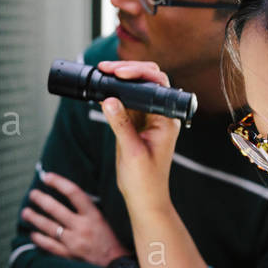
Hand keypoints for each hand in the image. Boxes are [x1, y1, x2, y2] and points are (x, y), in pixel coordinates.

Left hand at [21, 172, 131, 266]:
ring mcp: (74, 243)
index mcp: (93, 216)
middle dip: (41, 200)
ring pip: (49, 227)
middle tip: (32, 194)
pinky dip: (40, 239)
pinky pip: (50, 246)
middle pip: (56, 209)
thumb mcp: (106, 220)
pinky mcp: (69, 256)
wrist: (118, 266)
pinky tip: (33, 234)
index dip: (58, 182)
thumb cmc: (113, 241)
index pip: (73, 193)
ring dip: (35, 218)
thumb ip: (89, 209)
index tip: (47, 176)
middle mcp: (82, 227)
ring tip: (25, 212)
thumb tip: (72, 195)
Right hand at [96, 60, 180, 216]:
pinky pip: (126, 103)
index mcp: (166, 119)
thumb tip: (108, 99)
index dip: (137, 72)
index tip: (117, 72)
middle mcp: (160, 115)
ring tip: (101, 75)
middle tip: (105, 68)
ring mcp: (148, 118)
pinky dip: (114, 95)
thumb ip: (121, 124)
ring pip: (135, 89)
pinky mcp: (136, 124)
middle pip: (147, 80)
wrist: (145, 199)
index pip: (156, 84)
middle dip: (127, 70)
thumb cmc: (145, 180)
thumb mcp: (132, 151)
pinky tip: (101, 91)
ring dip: (119, 80)